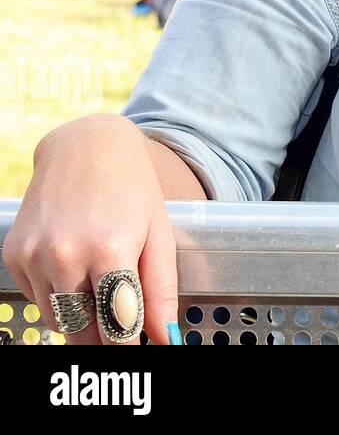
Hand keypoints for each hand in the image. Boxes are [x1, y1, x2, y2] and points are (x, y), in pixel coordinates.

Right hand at [3, 115, 179, 344]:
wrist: (85, 149)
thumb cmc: (132, 192)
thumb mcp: (160, 233)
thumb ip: (161, 289)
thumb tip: (164, 338)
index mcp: (110, 248)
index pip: (116, 326)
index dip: (128, 345)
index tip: (136, 349)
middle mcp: (65, 254)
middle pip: (83, 330)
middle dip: (104, 335)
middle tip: (121, 322)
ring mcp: (34, 255)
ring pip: (59, 320)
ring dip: (81, 315)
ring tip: (100, 280)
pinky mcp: (13, 255)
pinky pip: (39, 299)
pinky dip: (58, 295)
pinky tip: (74, 264)